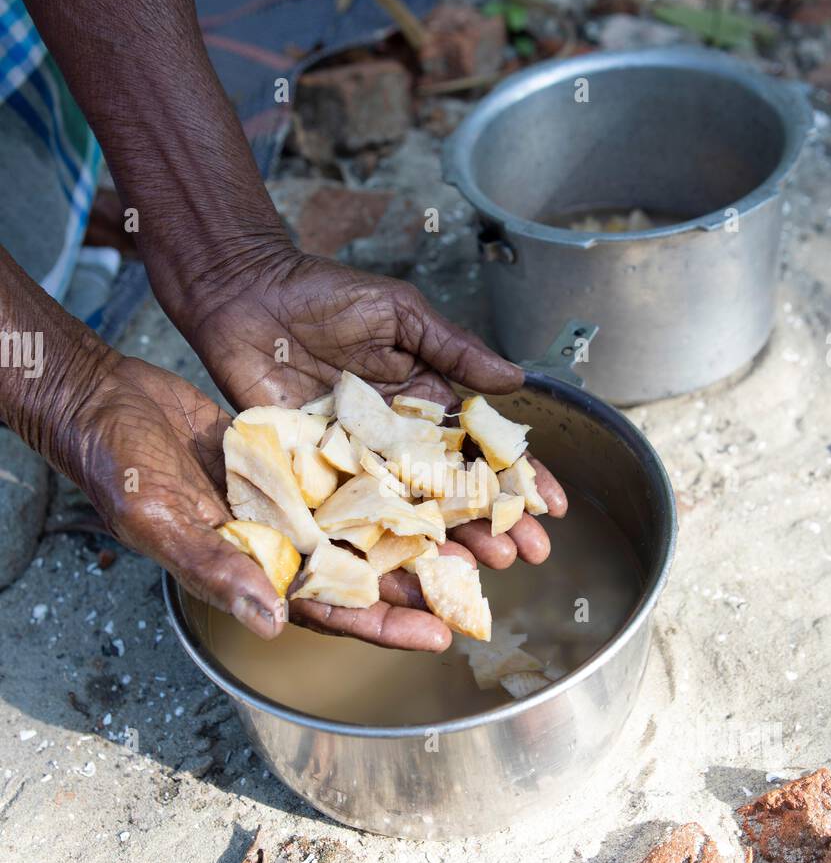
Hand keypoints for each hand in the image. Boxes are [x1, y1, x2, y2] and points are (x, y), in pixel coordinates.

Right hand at [66, 354, 471, 650]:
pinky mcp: (292, 457)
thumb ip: (215, 569)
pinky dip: (388, 476)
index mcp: (248, 572)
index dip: (381, 625)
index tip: (437, 636)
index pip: (326, 610)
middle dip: (418, 585)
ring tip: (471, 538)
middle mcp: (276, 543)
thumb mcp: (160, 520)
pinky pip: (350, 473)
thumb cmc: (115, 469)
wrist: (103, 401)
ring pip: (364, 524)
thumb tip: (272, 623)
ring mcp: (287, 500)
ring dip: (414, 531)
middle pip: (361, 573)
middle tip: (478, 591)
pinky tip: (431, 473)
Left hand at [187, 242, 567, 571]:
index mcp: (424, 401)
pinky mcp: (312, 472)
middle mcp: (396, 439)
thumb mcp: (400, 314)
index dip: (519, 478)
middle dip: (495, 522)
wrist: (244, 294)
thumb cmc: (323, 295)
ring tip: (486, 567)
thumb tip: (516, 378)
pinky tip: (410, 566)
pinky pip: (349, 513)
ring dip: (449, 541)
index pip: (482, 448)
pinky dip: (377, 540)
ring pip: (409, 511)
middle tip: (530, 555)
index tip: (553, 506)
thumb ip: (454, 349)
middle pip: (453, 491)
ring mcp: (356, 460)